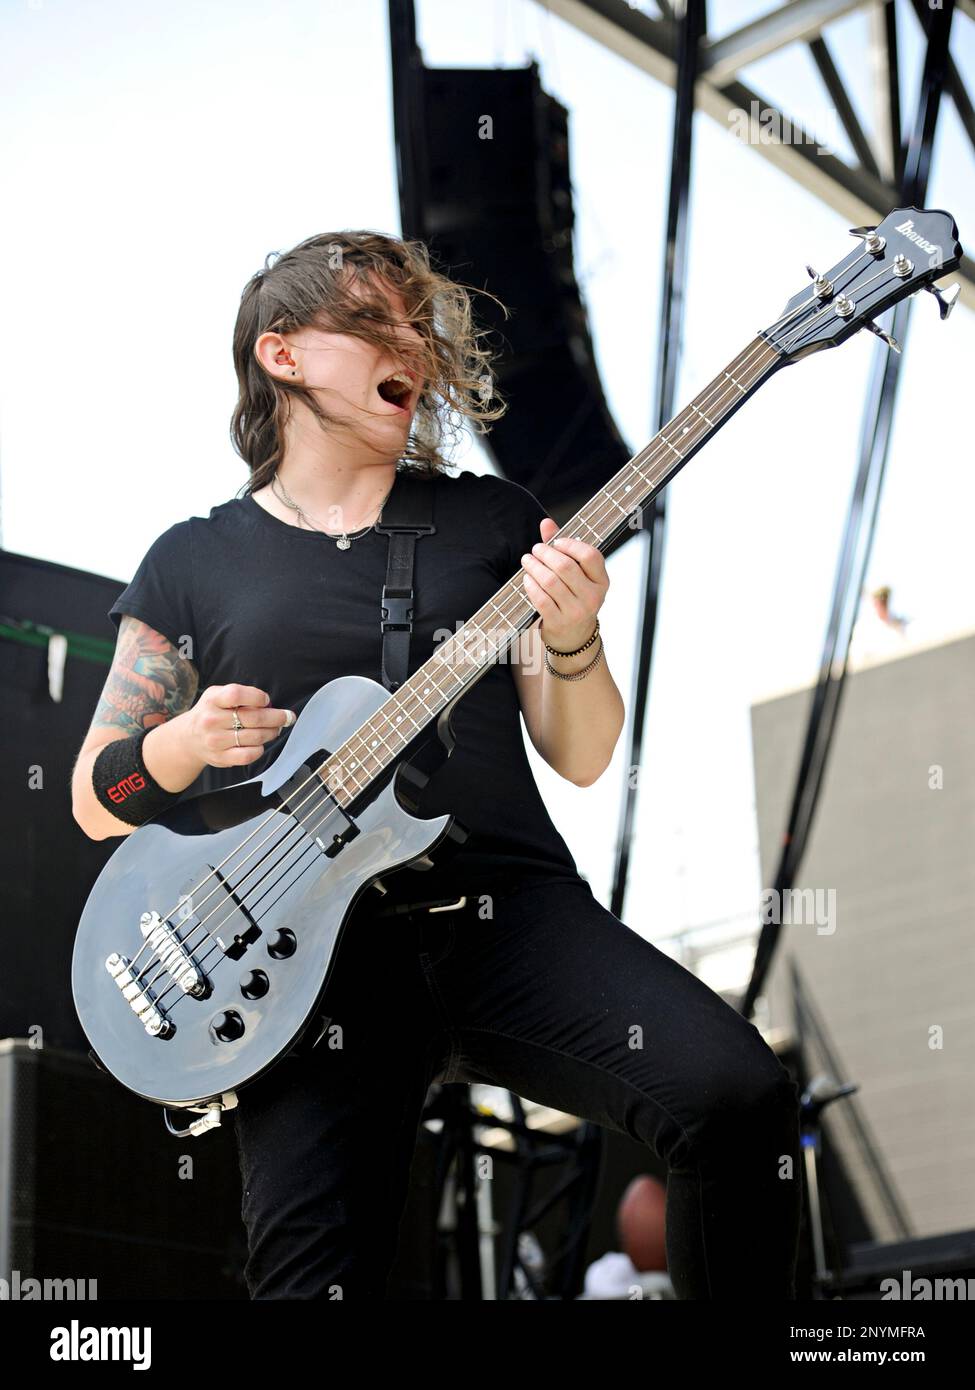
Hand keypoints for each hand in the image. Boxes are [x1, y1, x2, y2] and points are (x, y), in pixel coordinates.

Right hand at [183, 683, 295, 767]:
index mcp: (213, 700)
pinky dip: (260, 749)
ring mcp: (215, 740)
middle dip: (277, 717)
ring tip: (276, 729)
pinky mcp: (220, 757)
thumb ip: (240, 695)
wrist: (189, 738)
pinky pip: (248, 755)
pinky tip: (260, 743)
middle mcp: (212, 720)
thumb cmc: (211, 713)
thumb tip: (268, 704)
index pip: (236, 694)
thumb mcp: (218, 695)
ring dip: (272, 732)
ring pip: (255, 737)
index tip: (266, 700)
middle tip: (287, 717)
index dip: (257, 697)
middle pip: (253, 718)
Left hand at [520, 518, 608, 650]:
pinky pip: (541, 599)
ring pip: (550, 582)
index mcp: (601, 581)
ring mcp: (577, 611)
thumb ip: (563, 548)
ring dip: (534, 568)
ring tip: (527, 561)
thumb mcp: (578, 575)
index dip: (571, 545)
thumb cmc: (575, 598)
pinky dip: (531, 586)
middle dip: (546, 554)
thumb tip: (546, 523)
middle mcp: (593, 596)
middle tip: (535, 550)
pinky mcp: (560, 622)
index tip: (556, 542)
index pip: (591, 556)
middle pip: (566, 567)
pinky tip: (526, 579)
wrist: (575, 636)